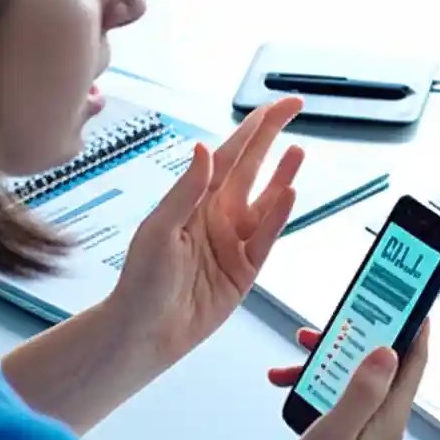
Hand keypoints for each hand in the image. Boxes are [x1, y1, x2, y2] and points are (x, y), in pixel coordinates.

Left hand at [108, 97, 304, 362]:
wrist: (145, 332)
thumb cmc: (142, 282)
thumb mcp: (159, 229)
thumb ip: (186, 190)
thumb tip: (205, 149)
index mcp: (195, 200)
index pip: (230, 154)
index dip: (254, 128)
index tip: (275, 107)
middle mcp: (218, 215)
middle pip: (253, 167)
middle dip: (273, 137)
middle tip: (295, 110)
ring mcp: (235, 241)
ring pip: (267, 200)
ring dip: (282, 174)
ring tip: (297, 150)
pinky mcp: (247, 269)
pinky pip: (268, 237)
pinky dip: (280, 216)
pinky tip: (291, 193)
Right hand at [257, 321, 429, 439]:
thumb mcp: (337, 432)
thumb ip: (363, 390)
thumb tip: (388, 351)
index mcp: (388, 419)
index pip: (413, 361)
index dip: (415, 325)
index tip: (412, 295)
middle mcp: (379, 421)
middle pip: (379, 362)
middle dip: (360, 334)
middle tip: (343, 313)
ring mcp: (359, 428)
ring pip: (351, 374)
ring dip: (328, 357)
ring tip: (303, 349)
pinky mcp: (339, 434)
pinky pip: (332, 393)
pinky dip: (312, 381)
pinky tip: (290, 381)